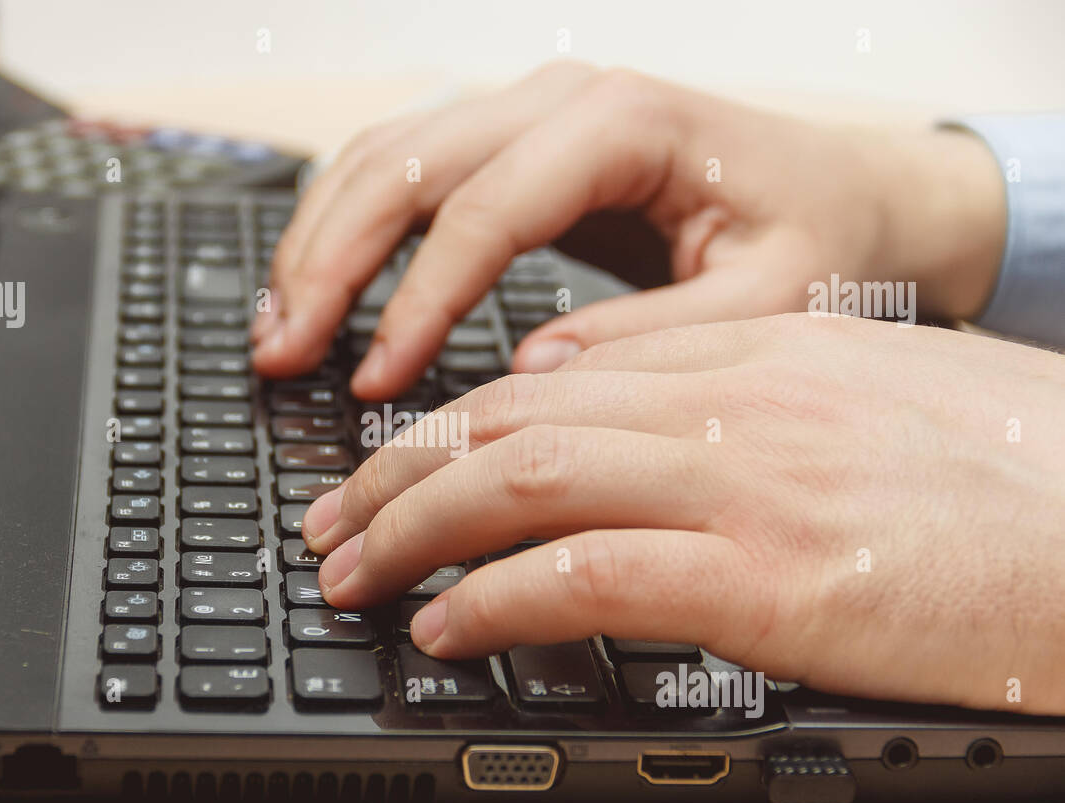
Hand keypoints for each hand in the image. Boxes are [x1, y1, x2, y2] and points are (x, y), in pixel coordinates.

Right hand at [254, 62, 1004, 398]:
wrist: (845, 192)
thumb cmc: (816, 239)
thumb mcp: (767, 300)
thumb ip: (653, 339)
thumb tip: (530, 376)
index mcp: (623, 123)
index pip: (484, 210)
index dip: (415, 302)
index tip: (372, 384)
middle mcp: (560, 97)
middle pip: (403, 163)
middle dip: (329, 264)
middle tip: (281, 357)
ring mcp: (528, 111)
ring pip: (382, 156)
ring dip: (317, 243)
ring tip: (277, 333)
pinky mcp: (513, 146)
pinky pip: (402, 170)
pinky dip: (345, 231)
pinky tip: (315, 293)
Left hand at [301, 314, 1064, 714]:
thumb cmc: (1016, 477)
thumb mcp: (870, 401)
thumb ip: (749, 407)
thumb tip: (641, 441)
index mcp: (758, 354)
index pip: (558, 374)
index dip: (455, 423)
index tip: (401, 464)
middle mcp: (740, 400)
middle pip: (517, 416)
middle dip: (400, 472)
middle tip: (335, 519)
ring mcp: (753, 483)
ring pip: (528, 478)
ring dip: (415, 529)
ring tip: (353, 573)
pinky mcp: (778, 577)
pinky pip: (590, 574)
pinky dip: (496, 597)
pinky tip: (446, 625)